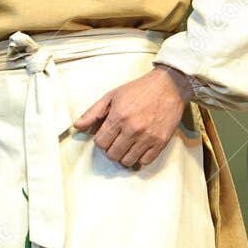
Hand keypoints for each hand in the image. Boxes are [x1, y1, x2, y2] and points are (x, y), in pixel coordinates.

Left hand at [73, 64, 188, 168]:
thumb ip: (93, 112)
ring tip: (127, 145)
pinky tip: (139, 148)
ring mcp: (148, 137)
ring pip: (127, 161)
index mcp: (119, 116)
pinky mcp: (161, 142)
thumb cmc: (139, 90)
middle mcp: (133, 129)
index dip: (101, 141)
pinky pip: (145, 161)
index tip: (106, 135)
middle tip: (116, 141)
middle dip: (111, 149)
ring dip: (124, 155)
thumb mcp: (112, 96)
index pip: (100, 143)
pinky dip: (140, 158)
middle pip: (112, 154)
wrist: (169, 86)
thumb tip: (78, 126)